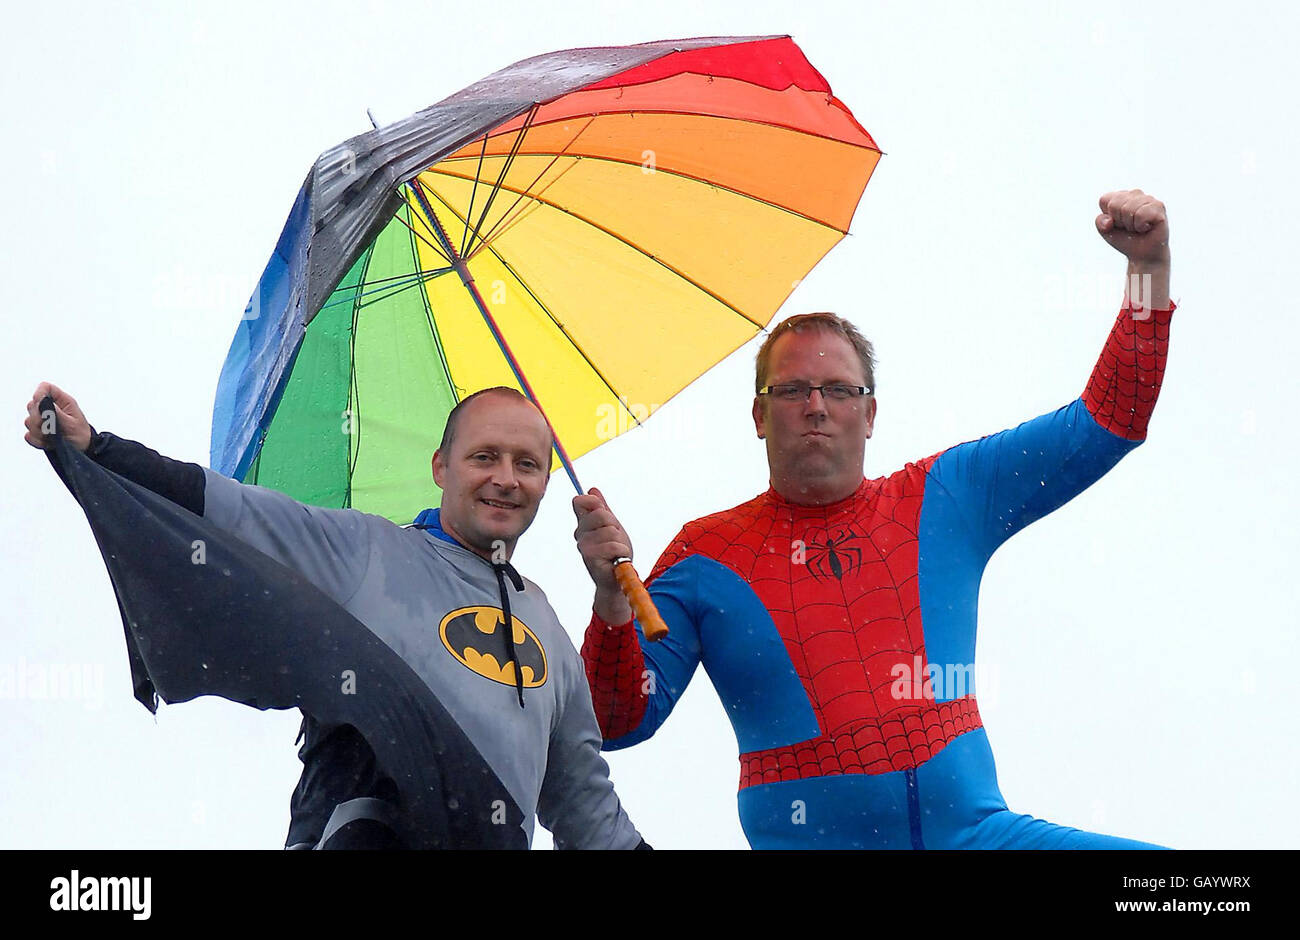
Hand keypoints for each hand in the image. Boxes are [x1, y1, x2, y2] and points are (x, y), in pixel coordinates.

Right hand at [24, 382, 91, 452]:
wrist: (82, 449)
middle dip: (37, 418)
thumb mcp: (71, 423)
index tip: (38, 403)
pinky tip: (48, 443)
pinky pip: (29, 435)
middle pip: (32, 405)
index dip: (39, 393)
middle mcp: (51, 408)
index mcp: (62, 402)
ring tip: (52, 437)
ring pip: (28, 421)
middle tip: (49, 427)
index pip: (45, 388)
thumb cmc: (81, 434)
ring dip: (38, 432)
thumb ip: (56, 412)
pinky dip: (37, 441)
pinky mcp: (38, 432)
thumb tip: (43, 402)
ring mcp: (43, 420)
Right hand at [573, 486, 633, 622]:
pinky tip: (615, 561)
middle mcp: (580, 534)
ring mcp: (583, 546)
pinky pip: (614, 546)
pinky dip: (621, 553)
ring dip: (620, 543)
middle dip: (615, 526)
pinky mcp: (590, 558)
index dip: (595, 503)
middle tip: (615, 540)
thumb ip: (603, 508)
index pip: (581, 501)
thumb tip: (592, 489)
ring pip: (610, 531)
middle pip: (601, 514)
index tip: (607, 517)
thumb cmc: (614, 554)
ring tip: (615, 553)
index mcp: (583, 524)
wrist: (616, 579)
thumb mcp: (612, 527)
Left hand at [1096, 189, 1169, 265]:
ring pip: (1128, 209)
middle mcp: (1135, 194)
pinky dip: (1141, 226)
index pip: (1105, 200)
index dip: (1109, 217)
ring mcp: (1148, 198)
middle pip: (1115, 204)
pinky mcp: (1159, 206)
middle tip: (1129, 227)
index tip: (1118, 224)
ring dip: (1130, 225)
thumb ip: (1100, 222)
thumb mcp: (1106, 231)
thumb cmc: (1125, 239)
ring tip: (1138, 227)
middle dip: (1119, 221)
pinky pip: (1141, 214)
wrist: (1143, 254)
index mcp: (1121, 196)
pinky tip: (1147, 227)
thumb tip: (1110, 220)